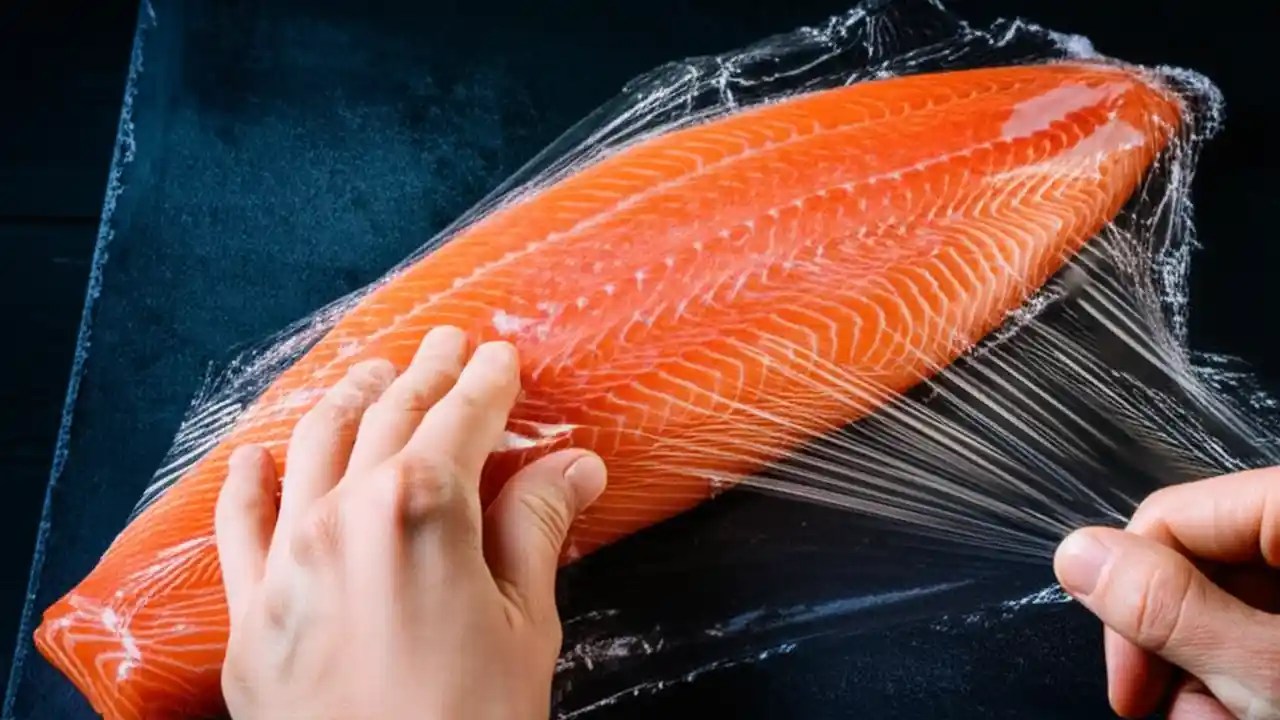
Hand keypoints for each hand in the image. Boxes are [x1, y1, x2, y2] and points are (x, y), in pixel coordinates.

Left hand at [214, 326, 607, 719]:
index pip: (462, 418)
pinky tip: (260, 456)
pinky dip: (248, 482)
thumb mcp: (528, 623)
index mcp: (426, 508)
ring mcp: (289, 559)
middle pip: (390, 417)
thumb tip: (573, 464)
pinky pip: (239, 527)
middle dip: (424, 373)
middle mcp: (346, 513)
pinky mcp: (252, 612)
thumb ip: (538, 528)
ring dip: (347, 400)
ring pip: (315, 450)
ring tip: (371, 372)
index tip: (500, 358)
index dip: (486, 382)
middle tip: (447, 344)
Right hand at [1054, 469, 1279, 718]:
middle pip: (1194, 561)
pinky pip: (1262, 619)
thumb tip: (1077, 554)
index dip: (1131, 596)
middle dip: (1174, 648)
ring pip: (1225, 599)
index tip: (1128, 676)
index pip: (1170, 515)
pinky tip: (1253, 709)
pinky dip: (1248, 670)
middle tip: (1176, 708)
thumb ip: (1169, 607)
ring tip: (1226, 719)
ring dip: (1206, 671)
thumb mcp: (1266, 666)